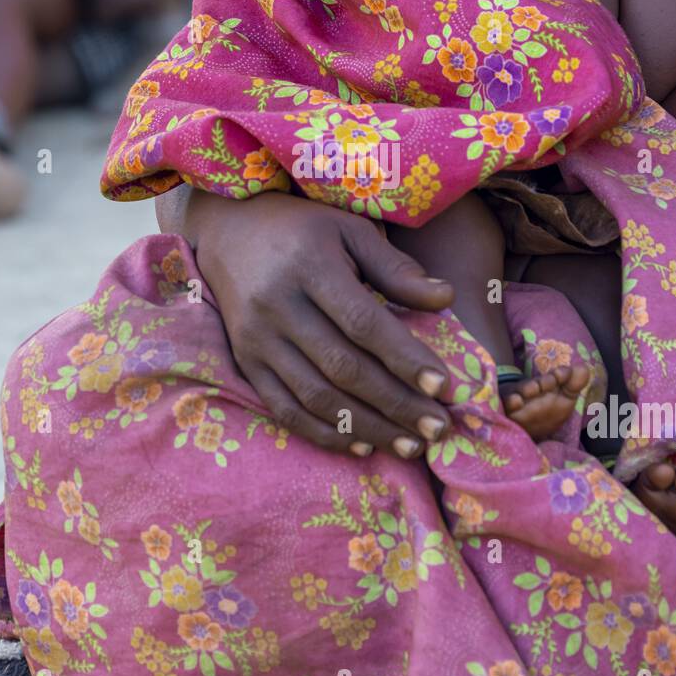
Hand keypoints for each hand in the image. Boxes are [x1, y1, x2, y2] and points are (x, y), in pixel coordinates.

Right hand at [185, 191, 455, 458]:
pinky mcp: (245, 363)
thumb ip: (396, 268)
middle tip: (438, 429)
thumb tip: (447, 299)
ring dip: (367, 427)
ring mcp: (257, 339)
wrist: (229, 231)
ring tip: (411, 446)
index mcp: (308, 266)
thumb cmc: (302, 229)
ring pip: (316, 396)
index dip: (403, 358)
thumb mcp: (350, 231)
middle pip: (342, 367)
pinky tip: (363, 445)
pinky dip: (324, 433)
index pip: (362, 322)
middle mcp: (277, 306)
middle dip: (395, 404)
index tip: (443, 386)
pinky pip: (284, 409)